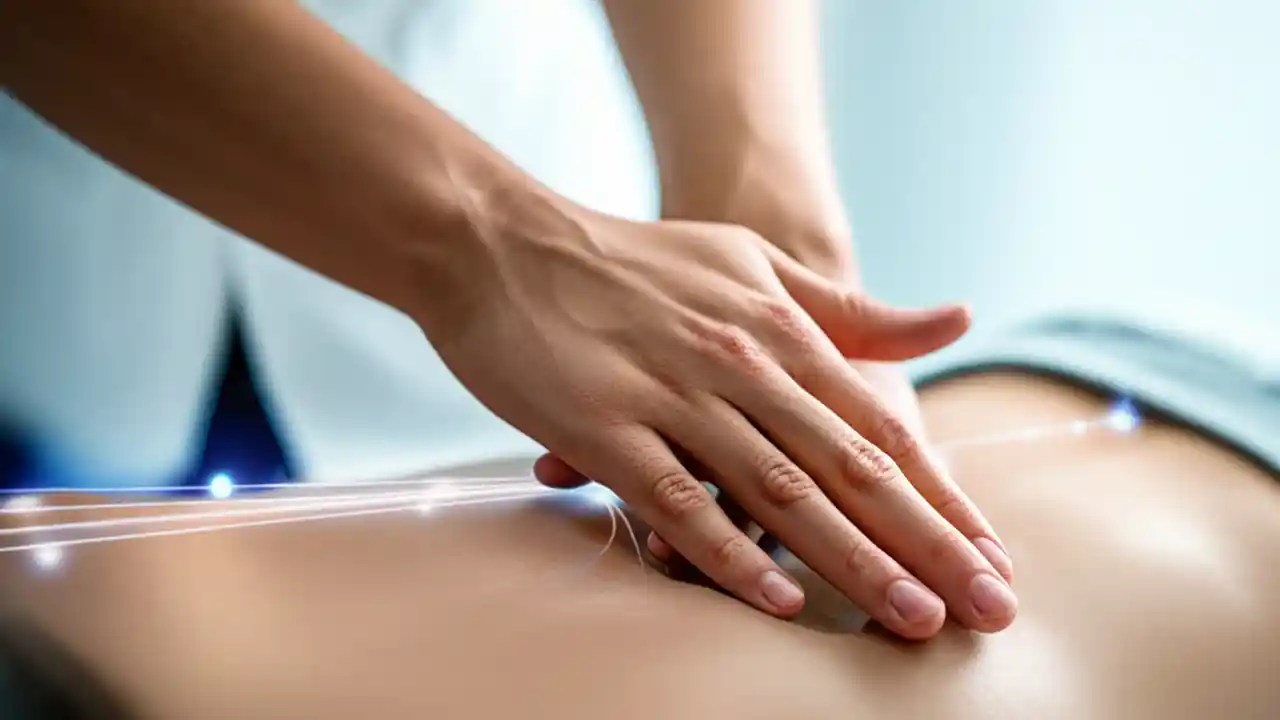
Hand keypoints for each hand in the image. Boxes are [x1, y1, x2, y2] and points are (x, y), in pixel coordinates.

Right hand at [425, 198, 1014, 637]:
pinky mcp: (605, 428)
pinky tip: (778, 599)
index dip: (942, 497)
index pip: (880, 426)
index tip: (993, 554)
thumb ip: (846, 308)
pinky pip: (676, 499)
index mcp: (780, 329)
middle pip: (851, 467)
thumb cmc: (636, 259)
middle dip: (927, 543)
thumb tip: (953, 320)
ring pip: (781, 491)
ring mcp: (674, 397)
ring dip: (853, 559)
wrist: (506, 241)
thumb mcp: (752, 262)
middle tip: (988, 609)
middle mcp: (741, 365)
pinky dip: (729, 551)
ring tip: (913, 618)